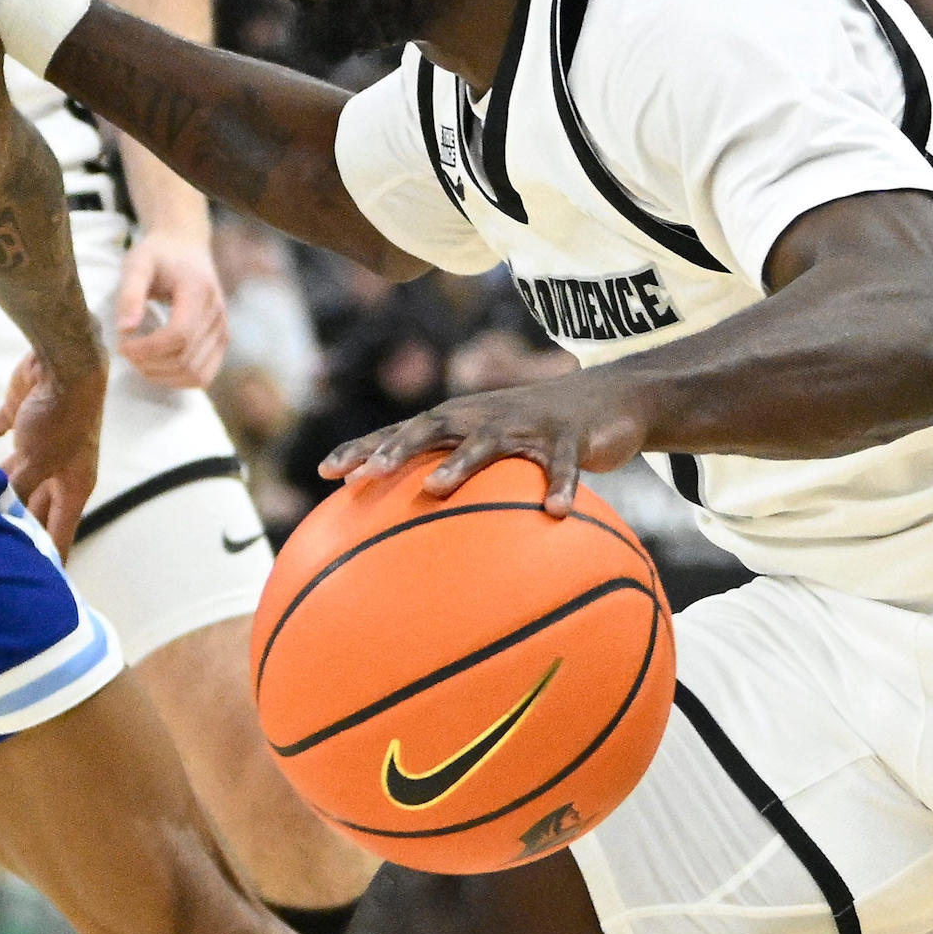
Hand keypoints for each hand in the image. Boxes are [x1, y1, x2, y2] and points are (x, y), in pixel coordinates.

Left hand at [0, 349, 103, 546]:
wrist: (64, 365)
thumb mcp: (38, 463)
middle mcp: (59, 468)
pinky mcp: (23, 418)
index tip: (38, 581)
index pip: (62, 529)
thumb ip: (16, 489)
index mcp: (74, 485)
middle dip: (14, 520)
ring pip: (13, 472)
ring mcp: (41, 443)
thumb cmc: (61, 421)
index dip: (52, 554)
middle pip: (34, 503)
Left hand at [107, 228, 227, 388]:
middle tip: (126, 351)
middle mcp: (217, 314)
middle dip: (149, 364)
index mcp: (198, 291)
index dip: (147, 349)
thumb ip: (130, 294)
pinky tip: (157, 366)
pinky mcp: (221, 341)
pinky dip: (177, 379)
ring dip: (162, 376)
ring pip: (195, 374)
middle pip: (185, 359)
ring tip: (140, 360)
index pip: (178, 335)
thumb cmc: (158, 254)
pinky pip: (203, 375)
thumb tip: (125, 330)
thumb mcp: (137, 263)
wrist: (186, 245)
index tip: (122, 345)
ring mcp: (222, 330)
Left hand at [324, 376, 647, 514]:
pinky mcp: (570, 437)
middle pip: (433, 426)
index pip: (402, 431)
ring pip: (489, 442)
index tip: (324, 472)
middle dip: (396, 448)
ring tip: (435, 489)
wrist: (607, 398)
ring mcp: (527, 425)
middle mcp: (485, 417)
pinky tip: (556, 512)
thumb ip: (456, 480)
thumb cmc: (536, 433)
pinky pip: (563, 465)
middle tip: (367, 475)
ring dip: (460, 463)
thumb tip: (411, 535)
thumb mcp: (494, 448)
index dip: (364, 447)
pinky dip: (560, 486)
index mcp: (461, 420)